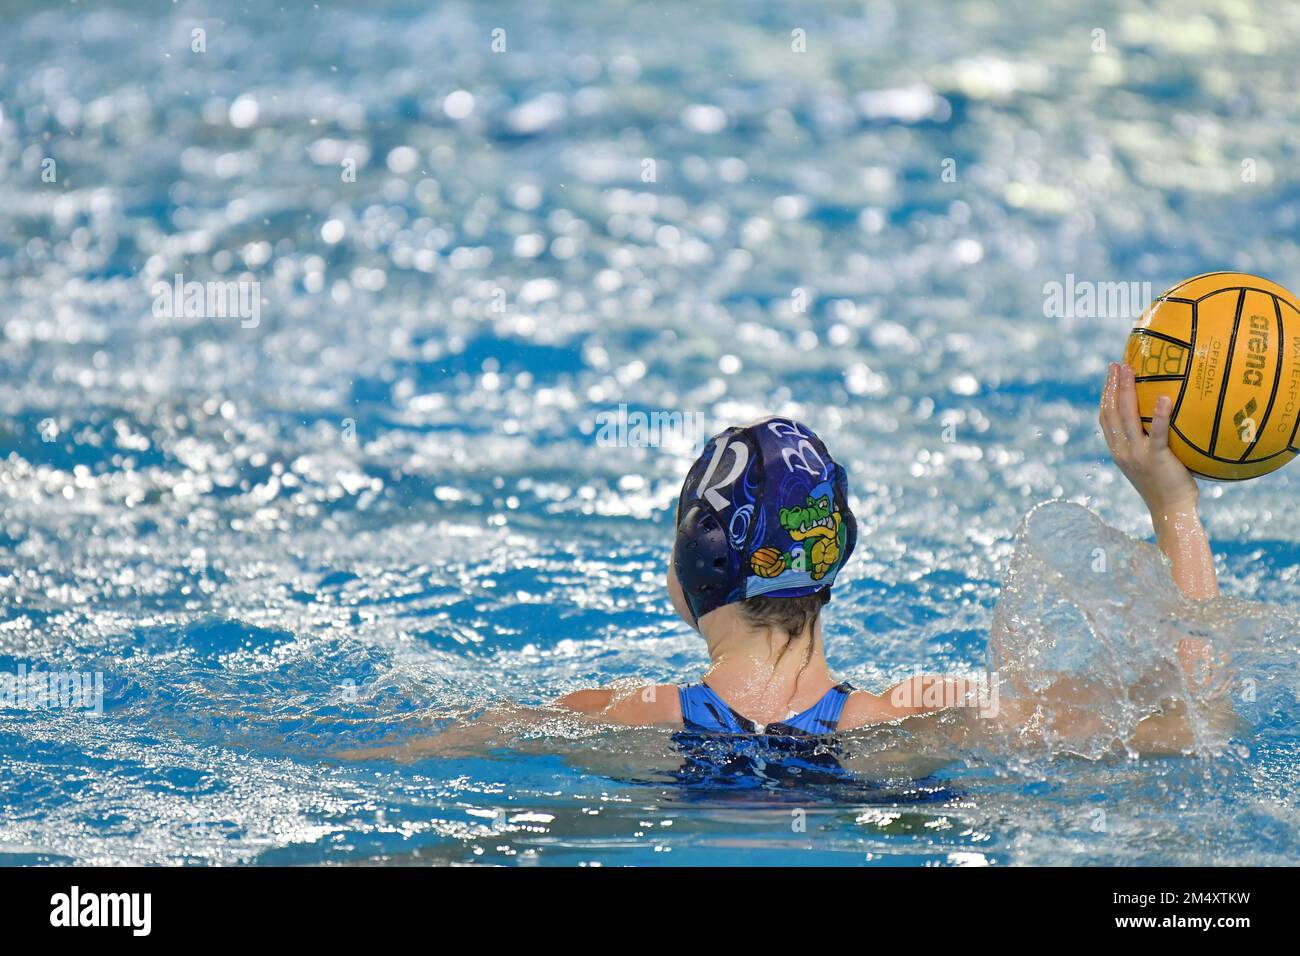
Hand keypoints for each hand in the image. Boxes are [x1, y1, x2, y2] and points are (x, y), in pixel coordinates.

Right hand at [1098, 362, 1198, 514]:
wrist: (1171, 511)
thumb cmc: (1169, 488)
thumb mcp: (1153, 463)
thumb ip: (1153, 443)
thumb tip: (1171, 419)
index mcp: (1118, 451)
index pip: (1106, 418)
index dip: (1105, 395)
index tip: (1110, 375)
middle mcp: (1122, 450)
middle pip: (1110, 412)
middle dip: (1111, 386)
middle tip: (1116, 364)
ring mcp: (1136, 454)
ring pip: (1125, 416)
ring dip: (1125, 390)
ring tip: (1129, 370)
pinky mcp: (1155, 458)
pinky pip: (1157, 432)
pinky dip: (1160, 414)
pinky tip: (1165, 397)